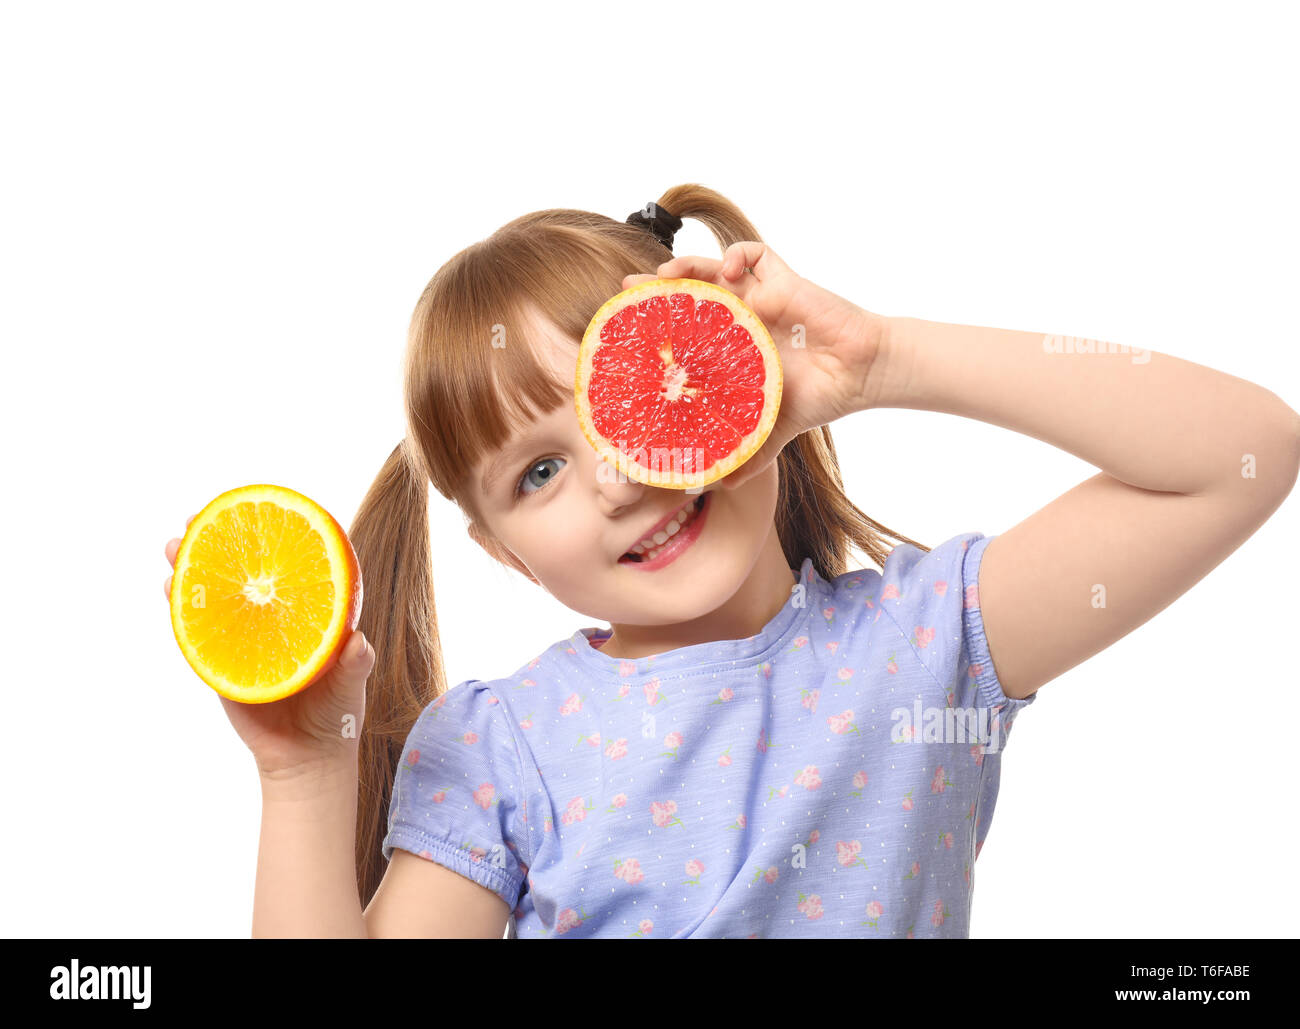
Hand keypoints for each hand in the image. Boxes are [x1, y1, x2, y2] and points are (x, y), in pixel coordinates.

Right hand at [165, 516, 374, 779]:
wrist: (306, 756)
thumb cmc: (337, 714)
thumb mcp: (351, 686)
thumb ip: (356, 665)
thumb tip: (359, 642)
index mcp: (310, 612)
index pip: (291, 564)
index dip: (273, 535)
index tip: (255, 504)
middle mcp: (276, 616)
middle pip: (246, 571)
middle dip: (219, 541)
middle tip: (194, 518)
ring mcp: (247, 637)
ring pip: (216, 595)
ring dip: (192, 568)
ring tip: (174, 547)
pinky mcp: (224, 662)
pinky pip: (201, 632)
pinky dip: (184, 610)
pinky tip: (170, 590)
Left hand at [623, 241, 887, 490]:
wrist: (860, 376)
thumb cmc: (819, 397)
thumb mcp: (772, 430)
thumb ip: (746, 455)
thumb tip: (715, 486)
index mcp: (733, 349)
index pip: (685, 330)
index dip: (657, 326)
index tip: (628, 329)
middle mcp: (741, 319)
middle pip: (690, 294)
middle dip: (657, 289)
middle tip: (628, 289)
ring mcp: (761, 297)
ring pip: (713, 268)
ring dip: (686, 266)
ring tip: (663, 274)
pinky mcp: (783, 280)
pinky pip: (756, 253)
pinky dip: (736, 254)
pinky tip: (726, 270)